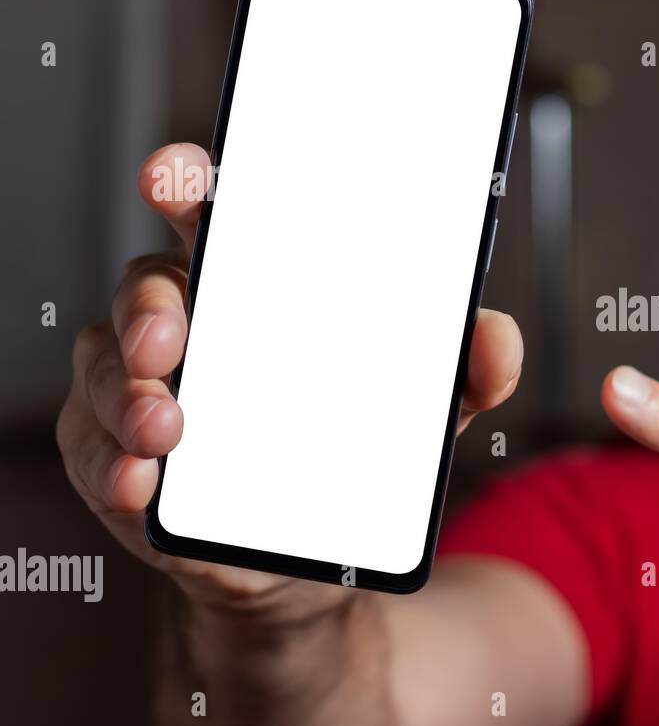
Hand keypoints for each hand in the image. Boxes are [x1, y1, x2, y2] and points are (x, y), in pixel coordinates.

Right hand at [56, 143, 523, 617]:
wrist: (318, 547)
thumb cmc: (357, 443)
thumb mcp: (424, 406)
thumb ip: (466, 369)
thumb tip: (496, 336)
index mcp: (257, 284)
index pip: (213, 214)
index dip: (184, 183)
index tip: (173, 177)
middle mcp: (189, 320)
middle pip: (146, 284)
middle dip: (150, 304)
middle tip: (170, 339)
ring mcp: (141, 385)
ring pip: (107, 366)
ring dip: (129, 394)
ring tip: (167, 428)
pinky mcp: (115, 454)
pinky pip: (95, 451)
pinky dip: (115, 467)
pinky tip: (141, 482)